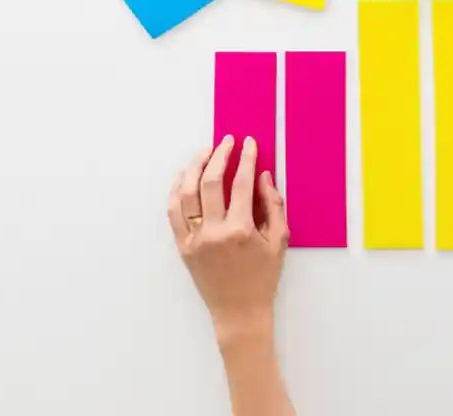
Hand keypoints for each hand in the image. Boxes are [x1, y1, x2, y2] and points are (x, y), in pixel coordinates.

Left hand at [168, 135, 288, 340]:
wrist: (239, 312)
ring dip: (194, 168)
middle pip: (210, 182)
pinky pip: (173, 213)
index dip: (245, 159)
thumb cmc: (263, 278)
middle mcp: (213, 232)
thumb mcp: (279, 241)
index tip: (248, 143)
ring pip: (186, 194)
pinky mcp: (182, 247)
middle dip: (219, 156)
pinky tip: (184, 178)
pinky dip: (176, 191)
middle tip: (226, 142)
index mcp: (241, 230)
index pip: (241, 184)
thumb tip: (262, 176)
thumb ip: (273, 205)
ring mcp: (194, 239)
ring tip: (204, 153)